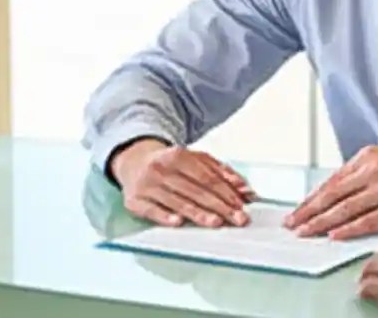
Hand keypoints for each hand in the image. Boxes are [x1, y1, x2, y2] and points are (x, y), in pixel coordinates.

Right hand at [111, 139, 254, 227]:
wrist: (133, 160)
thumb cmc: (170, 163)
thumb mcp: (195, 159)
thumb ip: (221, 172)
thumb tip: (244, 189)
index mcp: (178, 155)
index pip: (206, 177)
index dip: (225, 192)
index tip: (240, 204)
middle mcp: (161, 169)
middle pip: (195, 191)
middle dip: (219, 206)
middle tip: (237, 219)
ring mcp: (146, 185)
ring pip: (177, 202)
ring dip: (199, 214)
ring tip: (217, 223)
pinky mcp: (134, 200)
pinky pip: (151, 211)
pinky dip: (165, 217)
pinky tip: (178, 222)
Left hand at [284, 146, 377, 239]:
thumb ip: (365, 175)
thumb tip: (338, 196)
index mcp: (370, 156)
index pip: (332, 180)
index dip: (312, 198)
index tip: (298, 210)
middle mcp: (375, 169)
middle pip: (333, 194)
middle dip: (309, 211)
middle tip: (292, 223)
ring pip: (345, 208)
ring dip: (322, 223)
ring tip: (306, 232)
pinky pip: (367, 221)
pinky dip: (348, 229)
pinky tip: (334, 235)